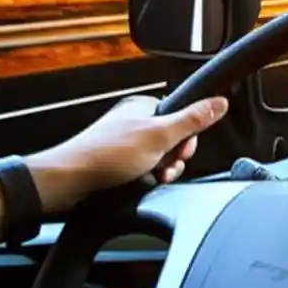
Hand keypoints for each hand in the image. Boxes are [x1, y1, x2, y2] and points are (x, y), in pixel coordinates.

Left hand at [24, 95, 227, 212]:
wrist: (69, 182)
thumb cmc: (106, 154)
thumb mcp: (160, 135)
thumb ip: (193, 119)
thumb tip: (219, 102)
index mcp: (143, 107)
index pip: (181, 116)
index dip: (187, 136)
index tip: (181, 148)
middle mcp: (133, 123)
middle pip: (172, 140)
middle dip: (173, 157)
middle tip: (164, 165)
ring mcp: (124, 145)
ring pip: (159, 159)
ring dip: (161, 171)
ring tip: (151, 177)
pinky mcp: (117, 165)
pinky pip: (143, 172)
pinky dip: (146, 180)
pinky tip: (140, 184)